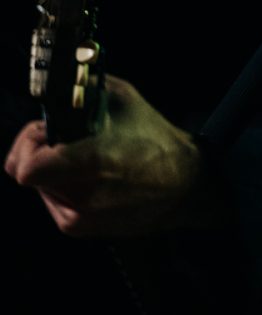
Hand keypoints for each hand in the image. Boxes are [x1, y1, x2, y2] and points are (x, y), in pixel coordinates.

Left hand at [4, 77, 203, 235]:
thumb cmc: (156, 139)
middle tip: (64, 139)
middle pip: (27, 173)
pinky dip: (61, 186)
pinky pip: (52, 200)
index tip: (45, 130)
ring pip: (38, 186)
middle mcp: (79, 194)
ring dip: (51, 170)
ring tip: (84, 158)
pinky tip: (89, 176)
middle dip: (40, 151)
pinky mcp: (79, 227)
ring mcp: (78, 215)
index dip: (27, 143)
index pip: (26, 166)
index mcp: (90, 160)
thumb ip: (84, 89)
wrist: (182, 184)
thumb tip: (57, 86)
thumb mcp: (124, 98)